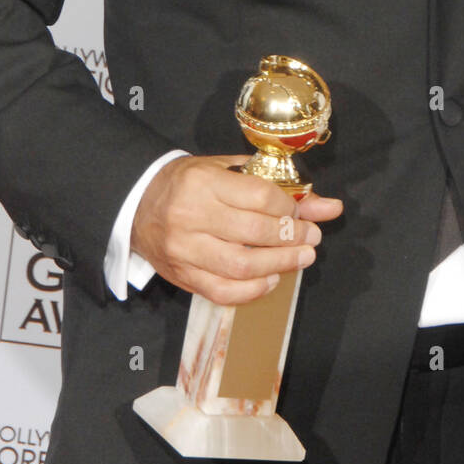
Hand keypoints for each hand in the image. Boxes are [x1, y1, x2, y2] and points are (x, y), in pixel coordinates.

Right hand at [130, 153, 343, 304]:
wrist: (137, 202)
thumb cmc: (188, 182)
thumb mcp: (227, 171)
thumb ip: (275, 187)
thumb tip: (326, 206)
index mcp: (205, 182)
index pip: (260, 198)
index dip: (289, 208)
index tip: (302, 212)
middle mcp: (193, 216)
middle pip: (255, 233)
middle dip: (293, 237)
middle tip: (312, 238)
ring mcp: (185, 250)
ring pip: (241, 266)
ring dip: (280, 265)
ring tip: (301, 258)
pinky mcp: (181, 275)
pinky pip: (222, 292)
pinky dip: (252, 291)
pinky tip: (271, 279)